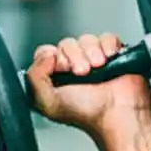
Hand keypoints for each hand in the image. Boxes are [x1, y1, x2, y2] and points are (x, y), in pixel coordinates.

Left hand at [26, 34, 150, 138]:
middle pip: (66, 44)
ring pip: (85, 39)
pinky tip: (109, 60)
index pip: (45, 53)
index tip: (62, 69)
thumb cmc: (86, 113)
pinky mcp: (112, 54)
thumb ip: (34, 77)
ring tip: (96, 69)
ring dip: (91, 52)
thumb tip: (46, 55)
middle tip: (82, 74)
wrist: (117, 113)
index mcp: (54, 78)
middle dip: (74, 57)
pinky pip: (106, 37)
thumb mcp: (47, 102)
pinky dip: (107, 46)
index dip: (52, 57)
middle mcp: (72, 68)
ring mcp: (92, 60)